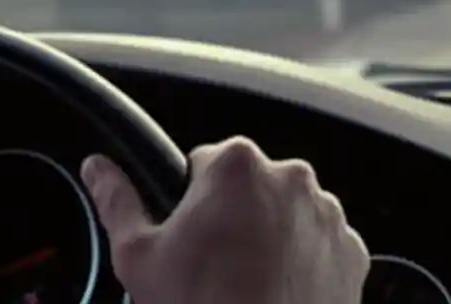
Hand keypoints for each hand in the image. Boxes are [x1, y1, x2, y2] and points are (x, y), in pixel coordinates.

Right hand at [81, 136, 368, 303]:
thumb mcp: (139, 256)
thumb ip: (118, 200)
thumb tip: (98, 168)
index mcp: (236, 166)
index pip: (203, 160)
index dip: (189, 199)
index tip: (189, 233)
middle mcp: (291, 178)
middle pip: (249, 185)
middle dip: (232, 214)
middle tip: (213, 265)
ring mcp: (327, 215)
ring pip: (286, 213)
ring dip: (269, 235)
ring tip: (246, 283)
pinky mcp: (353, 252)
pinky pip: (319, 244)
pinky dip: (301, 262)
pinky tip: (276, 292)